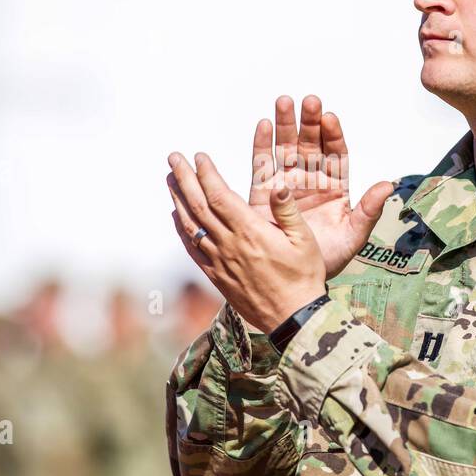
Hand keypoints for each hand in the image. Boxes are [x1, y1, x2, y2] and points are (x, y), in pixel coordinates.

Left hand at [167, 151, 326, 333]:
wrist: (292, 318)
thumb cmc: (303, 278)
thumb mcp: (305, 241)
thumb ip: (288, 211)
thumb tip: (278, 184)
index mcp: (251, 232)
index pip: (219, 196)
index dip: (206, 174)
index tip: (199, 156)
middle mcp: (230, 245)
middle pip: (198, 206)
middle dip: (184, 179)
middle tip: (173, 158)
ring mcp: (220, 261)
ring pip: (191, 225)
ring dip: (178, 200)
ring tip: (169, 179)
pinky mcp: (216, 276)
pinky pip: (192, 249)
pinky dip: (182, 229)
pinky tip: (177, 216)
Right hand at [248, 95, 393, 279]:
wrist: (296, 281)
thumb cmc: (327, 259)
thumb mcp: (354, 236)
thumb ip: (369, 210)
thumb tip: (388, 186)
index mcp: (334, 188)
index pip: (335, 155)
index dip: (333, 136)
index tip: (330, 118)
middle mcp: (310, 182)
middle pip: (310, 145)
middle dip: (309, 123)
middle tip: (308, 101)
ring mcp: (286, 185)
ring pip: (286, 149)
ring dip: (285, 126)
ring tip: (284, 102)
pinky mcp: (264, 194)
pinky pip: (263, 165)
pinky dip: (262, 145)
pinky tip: (264, 125)